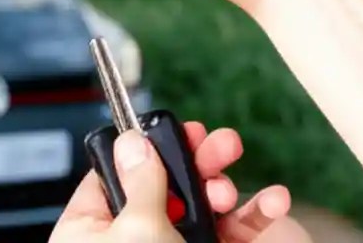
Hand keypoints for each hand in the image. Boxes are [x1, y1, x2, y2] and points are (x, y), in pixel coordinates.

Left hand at [50, 122, 299, 242]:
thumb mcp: (136, 232)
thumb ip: (140, 183)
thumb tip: (131, 141)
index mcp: (91, 232)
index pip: (114, 176)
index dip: (145, 149)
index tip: (177, 130)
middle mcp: (130, 241)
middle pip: (163, 187)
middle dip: (196, 163)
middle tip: (221, 144)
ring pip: (201, 209)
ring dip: (224, 190)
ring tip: (230, 189)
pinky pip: (231, 234)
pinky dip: (253, 218)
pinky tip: (271, 203)